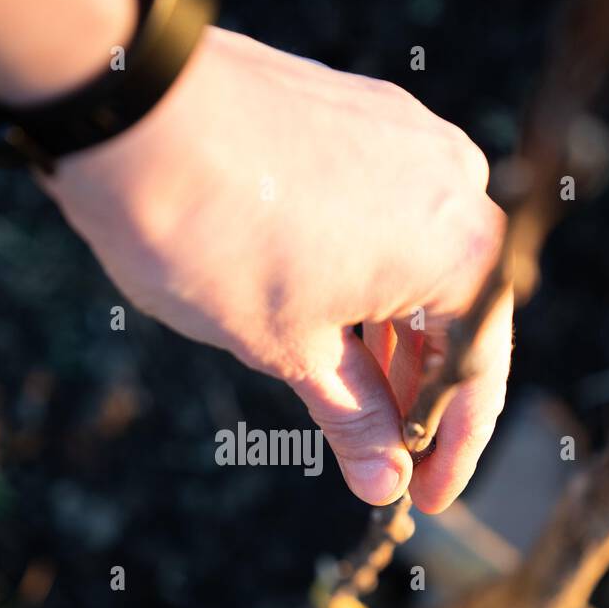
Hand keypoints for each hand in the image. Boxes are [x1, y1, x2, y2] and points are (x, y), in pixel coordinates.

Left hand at [43, 26, 510, 509]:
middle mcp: (455, 181)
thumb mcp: (289, 348)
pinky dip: (366, 275)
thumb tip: (385, 481)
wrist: (131, 109)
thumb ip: (353, 417)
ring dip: (388, 335)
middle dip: (415, 392)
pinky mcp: (361, 112)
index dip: (453, 449)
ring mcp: (408, 137)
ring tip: (347, 395)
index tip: (423, 498)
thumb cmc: (213, 234)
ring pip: (418, 261)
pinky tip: (329, 317)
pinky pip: (387, 213)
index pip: (477, 372)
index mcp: (462, 249)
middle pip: (456, 313)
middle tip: (379, 456)